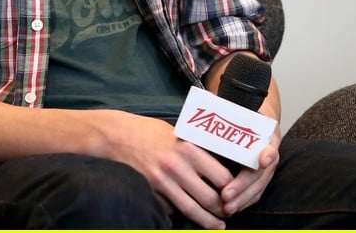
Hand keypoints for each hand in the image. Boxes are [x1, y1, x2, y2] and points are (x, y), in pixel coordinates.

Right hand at [87, 109, 233, 228]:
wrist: (117, 137)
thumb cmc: (151, 132)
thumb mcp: (180, 133)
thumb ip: (199, 149)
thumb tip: (220, 164)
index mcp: (189, 149)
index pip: (220, 176)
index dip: (232, 188)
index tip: (238, 193)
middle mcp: (177, 166)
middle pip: (209, 197)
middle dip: (223, 209)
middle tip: (230, 214)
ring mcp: (162, 181)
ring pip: (191, 208)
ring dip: (207, 220)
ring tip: (217, 225)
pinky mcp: (150, 191)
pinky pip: (170, 209)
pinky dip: (182, 216)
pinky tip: (192, 219)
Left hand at [220, 127, 281, 216]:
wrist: (258, 123)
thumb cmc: (242, 122)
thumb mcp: (237, 118)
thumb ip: (225, 126)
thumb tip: (203, 127)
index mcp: (266, 135)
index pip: (269, 144)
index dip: (267, 154)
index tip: (263, 160)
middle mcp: (270, 152)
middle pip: (260, 172)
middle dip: (243, 186)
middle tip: (225, 196)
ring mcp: (269, 168)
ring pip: (259, 187)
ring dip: (242, 199)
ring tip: (226, 208)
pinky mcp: (264, 179)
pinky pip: (256, 193)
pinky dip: (244, 202)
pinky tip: (232, 208)